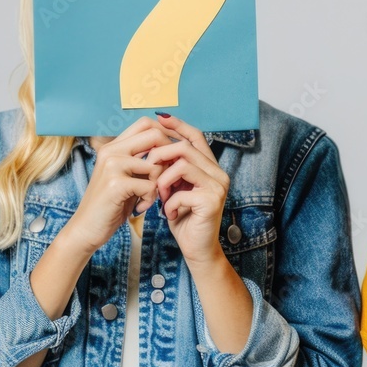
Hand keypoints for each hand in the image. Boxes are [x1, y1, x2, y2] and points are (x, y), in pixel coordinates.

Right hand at [62, 116, 176, 254]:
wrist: (86, 229)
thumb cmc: (111, 204)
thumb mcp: (128, 177)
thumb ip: (143, 161)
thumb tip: (172, 148)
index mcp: (113, 146)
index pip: (146, 123)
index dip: (166, 134)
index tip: (174, 153)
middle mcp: (111, 150)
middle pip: (154, 135)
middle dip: (168, 156)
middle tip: (166, 178)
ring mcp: (112, 165)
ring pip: (156, 164)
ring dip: (159, 185)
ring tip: (148, 198)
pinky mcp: (116, 184)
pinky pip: (150, 186)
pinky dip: (151, 199)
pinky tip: (140, 208)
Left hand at [146, 113, 229, 264]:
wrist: (196, 248)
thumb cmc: (184, 217)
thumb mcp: (175, 187)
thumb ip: (172, 168)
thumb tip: (154, 146)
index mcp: (210, 167)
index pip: (196, 136)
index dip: (178, 125)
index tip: (160, 117)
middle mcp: (219, 173)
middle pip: (186, 148)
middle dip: (160, 155)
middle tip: (147, 170)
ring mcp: (218, 186)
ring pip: (182, 165)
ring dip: (163, 180)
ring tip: (160, 196)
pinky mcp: (212, 201)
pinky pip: (181, 191)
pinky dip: (169, 203)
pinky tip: (170, 214)